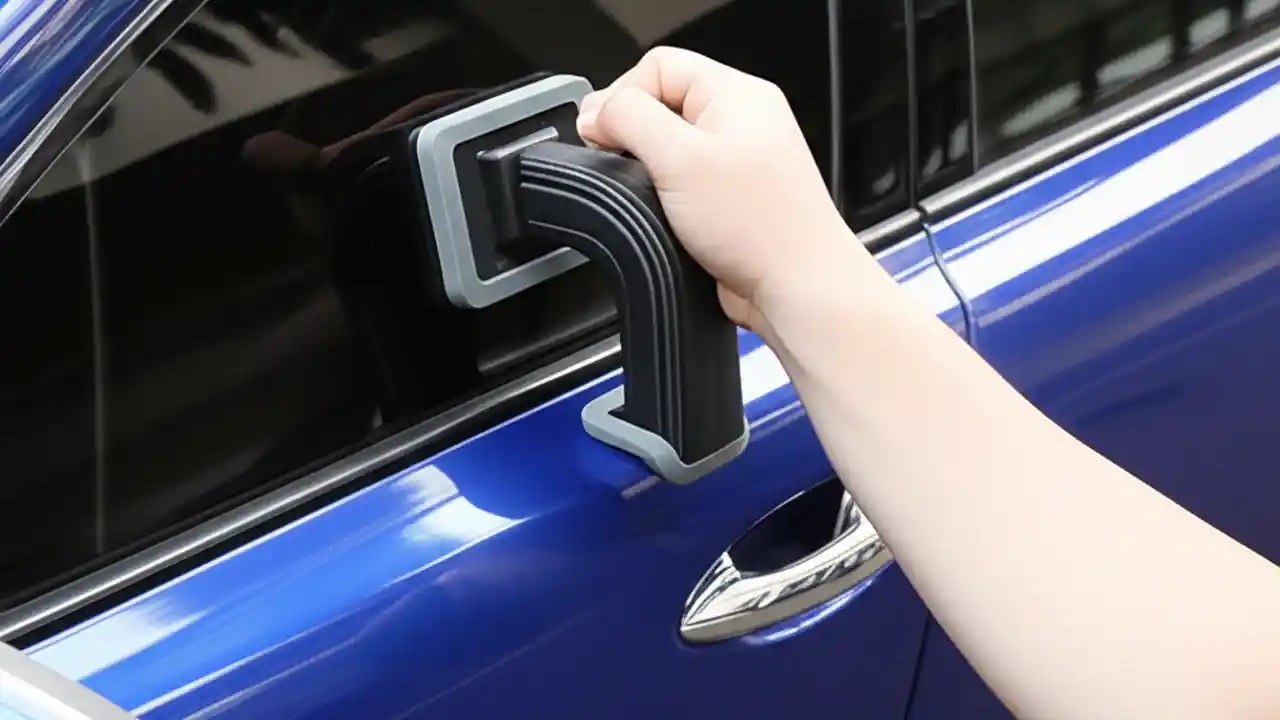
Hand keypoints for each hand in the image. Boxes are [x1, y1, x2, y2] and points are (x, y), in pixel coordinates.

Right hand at [576, 47, 881, 331]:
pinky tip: (667, 215)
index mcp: (736, 93)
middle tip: (624, 167)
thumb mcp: (679, 158)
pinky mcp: (729, 198)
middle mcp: (740, 121)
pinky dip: (665, 196)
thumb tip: (597, 111)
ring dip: (648, 171)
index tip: (601, 134)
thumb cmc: (761, 227)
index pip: (658, 66)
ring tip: (652, 196)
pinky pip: (682, 181)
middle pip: (661, 104)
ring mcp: (737, 160)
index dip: (621, 95)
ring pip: (668, 146)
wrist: (795, 288)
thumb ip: (630, 119)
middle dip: (633, 134)